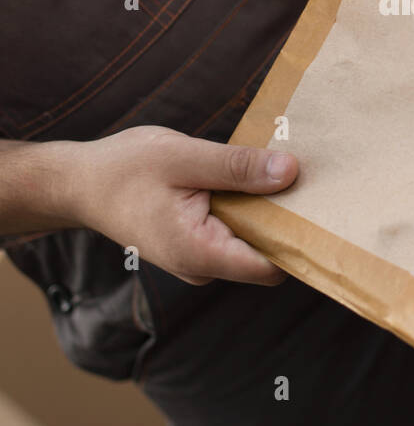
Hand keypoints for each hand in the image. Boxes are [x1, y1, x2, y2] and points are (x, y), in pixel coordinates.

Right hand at [72, 126, 297, 285]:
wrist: (80, 184)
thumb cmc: (123, 170)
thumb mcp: (184, 157)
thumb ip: (237, 167)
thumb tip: (290, 170)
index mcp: (201, 253)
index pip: (274, 265)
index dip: (301, 237)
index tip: (321, 203)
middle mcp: (204, 268)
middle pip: (268, 253)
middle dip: (287, 217)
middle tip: (305, 174)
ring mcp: (201, 260)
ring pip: (253, 240)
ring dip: (265, 208)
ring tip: (275, 169)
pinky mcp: (198, 245)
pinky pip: (236, 232)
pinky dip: (246, 207)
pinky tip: (250, 177)